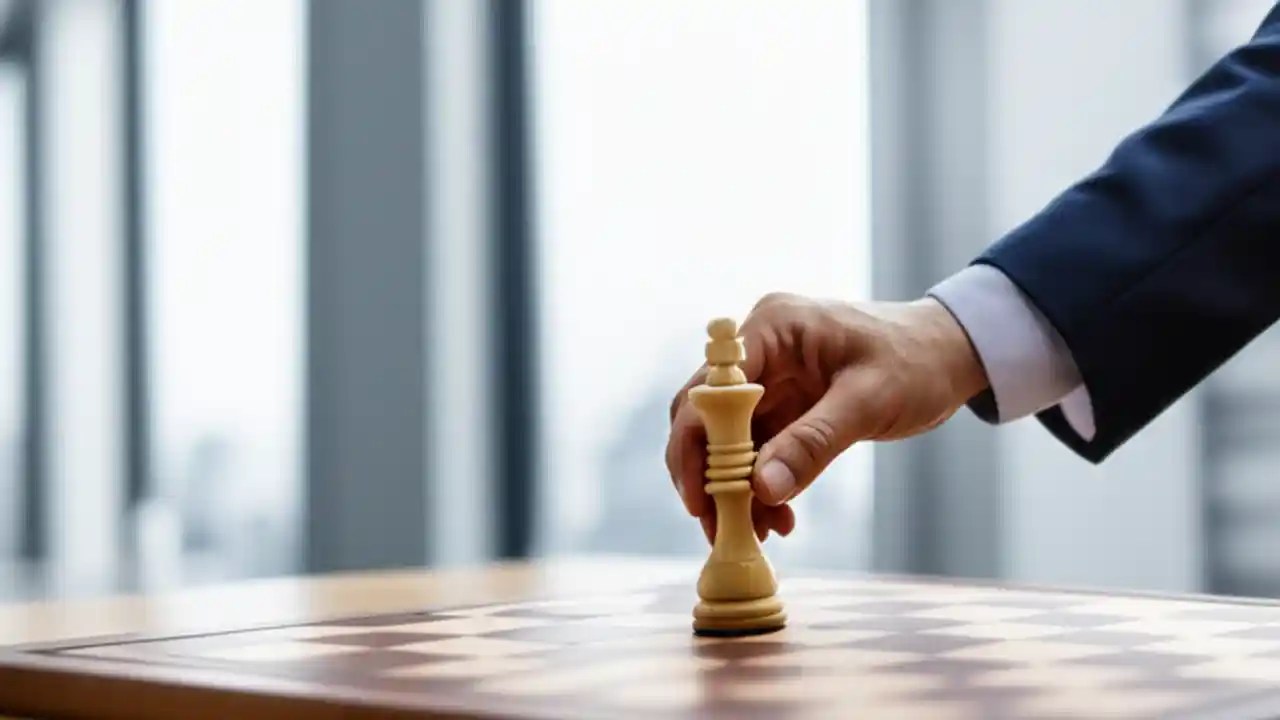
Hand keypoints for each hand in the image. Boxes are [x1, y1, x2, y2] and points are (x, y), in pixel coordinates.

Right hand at [666, 292, 988, 543]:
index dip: (695, 445)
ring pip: (727, 442)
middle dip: (708, 477)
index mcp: (772, 328)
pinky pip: (757, 451)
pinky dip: (762, 486)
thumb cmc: (917, 361)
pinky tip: (779, 519)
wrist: (952, 353)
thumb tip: (763, 489)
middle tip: (717, 529)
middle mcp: (761, 350)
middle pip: (705, 418)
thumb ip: (813, 443)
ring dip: (735, 490)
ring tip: (756, 535)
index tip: (701, 499)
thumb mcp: (868, 401)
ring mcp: (771, 378)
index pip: (709, 390)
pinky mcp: (785, 404)